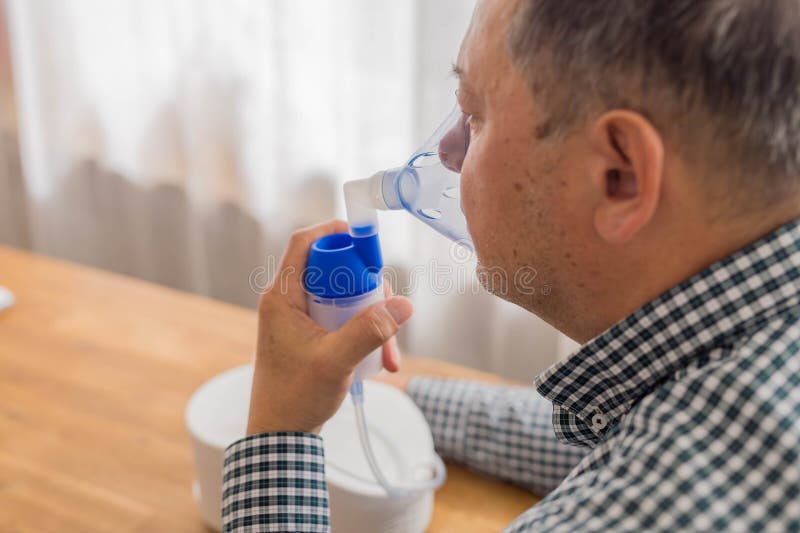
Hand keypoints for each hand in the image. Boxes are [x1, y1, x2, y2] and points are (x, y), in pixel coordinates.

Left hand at [247, 220, 413, 435]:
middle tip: (388, 307)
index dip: (334, 233)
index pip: (304, 244)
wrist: (280, 435)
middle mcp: (288, 302)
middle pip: (334, 270)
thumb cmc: (295, 398)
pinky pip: (343, 319)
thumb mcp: (336, 361)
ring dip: (372, 317)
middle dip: (368, 288)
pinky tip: (382, 360)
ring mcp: (299, 319)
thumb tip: (404, 305)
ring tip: (390, 352)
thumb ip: (370, 330)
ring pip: (344, 297)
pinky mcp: (311, 336)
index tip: (365, 236)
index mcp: (282, 298)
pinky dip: (365, 333)